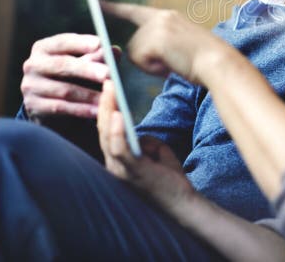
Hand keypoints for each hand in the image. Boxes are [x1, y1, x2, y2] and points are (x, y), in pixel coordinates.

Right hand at [20, 33, 114, 119]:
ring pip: (64, 89)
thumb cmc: (72, 77)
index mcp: (44, 48)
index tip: (100, 44)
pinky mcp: (33, 106)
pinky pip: (61, 107)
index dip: (81, 43)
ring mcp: (30, 86)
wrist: (50, 106)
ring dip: (90, 94)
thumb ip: (97, 57)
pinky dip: (82, 110)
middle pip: (62, 65)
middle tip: (108, 74)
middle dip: (87, 69)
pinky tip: (98, 111)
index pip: (63, 42)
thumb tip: (114, 51)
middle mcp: (33, 64)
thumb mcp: (84, 64)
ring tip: (109, 96)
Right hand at [97, 80, 194, 209]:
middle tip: (108, 81)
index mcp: (118, 160)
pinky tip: (119, 116)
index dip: (106, 109)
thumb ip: (146, 142)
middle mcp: (114, 165)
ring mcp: (121, 170)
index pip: (107, 130)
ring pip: (108, 136)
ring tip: (111, 91)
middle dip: (105, 104)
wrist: (181, 202)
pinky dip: (117, 132)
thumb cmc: (168, 180)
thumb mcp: (157, 154)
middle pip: (103, 129)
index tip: (109, 88)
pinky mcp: (133, 172)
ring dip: (109, 111)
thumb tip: (140, 134)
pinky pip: (120, 150)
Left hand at [100, 1, 222, 82]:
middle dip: (147, 59)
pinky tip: (171, 64)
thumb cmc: (203, 61)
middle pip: (134, 43)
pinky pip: (139, 60)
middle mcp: (160, 16)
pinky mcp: (154, 38)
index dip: (114, 8)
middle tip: (173, 61)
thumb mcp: (178, 45)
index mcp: (168, 16)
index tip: (96, 2)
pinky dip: (153, 68)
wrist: (217, 61)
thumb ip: (157, 43)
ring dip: (151, 64)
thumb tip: (135, 53)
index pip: (135, 11)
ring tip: (175, 62)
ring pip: (135, 53)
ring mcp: (157, 26)